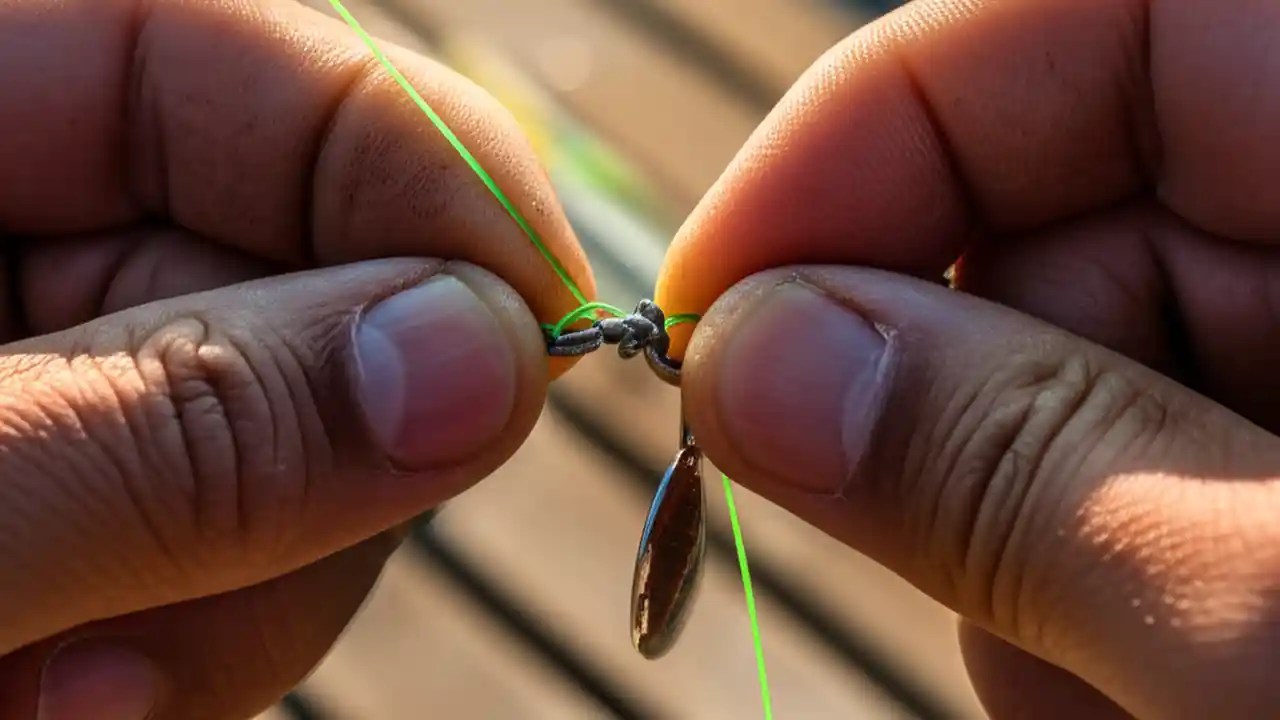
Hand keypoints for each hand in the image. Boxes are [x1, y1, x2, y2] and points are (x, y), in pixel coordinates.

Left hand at [0, 1, 590, 717]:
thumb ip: (182, 425)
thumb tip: (482, 361)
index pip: (223, 60)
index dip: (412, 166)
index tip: (545, 327)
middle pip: (294, 276)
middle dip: (324, 453)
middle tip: (241, 599)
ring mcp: (41, 394)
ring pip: (290, 440)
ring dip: (246, 589)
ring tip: (69, 698)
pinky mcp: (67, 518)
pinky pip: (226, 553)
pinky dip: (200, 643)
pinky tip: (67, 704)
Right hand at [659, 1, 1279, 717]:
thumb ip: (1019, 467)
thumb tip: (742, 359)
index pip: (1086, 22)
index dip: (877, 124)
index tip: (718, 298)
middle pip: (1041, 225)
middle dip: (932, 402)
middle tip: (905, 564)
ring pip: (1053, 386)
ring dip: (1009, 544)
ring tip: (1111, 697)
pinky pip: (1110, 491)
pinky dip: (1076, 597)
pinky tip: (1135, 697)